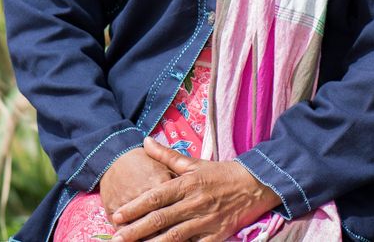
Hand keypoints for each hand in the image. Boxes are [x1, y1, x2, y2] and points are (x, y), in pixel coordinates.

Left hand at [109, 136, 281, 241]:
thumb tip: (145, 141)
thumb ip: (167, 156)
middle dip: (136, 230)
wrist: (257, 183)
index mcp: (187, 184)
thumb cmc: (222, 173)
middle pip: (160, 219)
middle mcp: (194, 202)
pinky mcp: (217, 235)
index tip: (117, 215)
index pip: (156, 197)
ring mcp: (206, 221)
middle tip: (117, 239)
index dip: (135, 207)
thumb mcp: (194, 163)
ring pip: (174, 236)